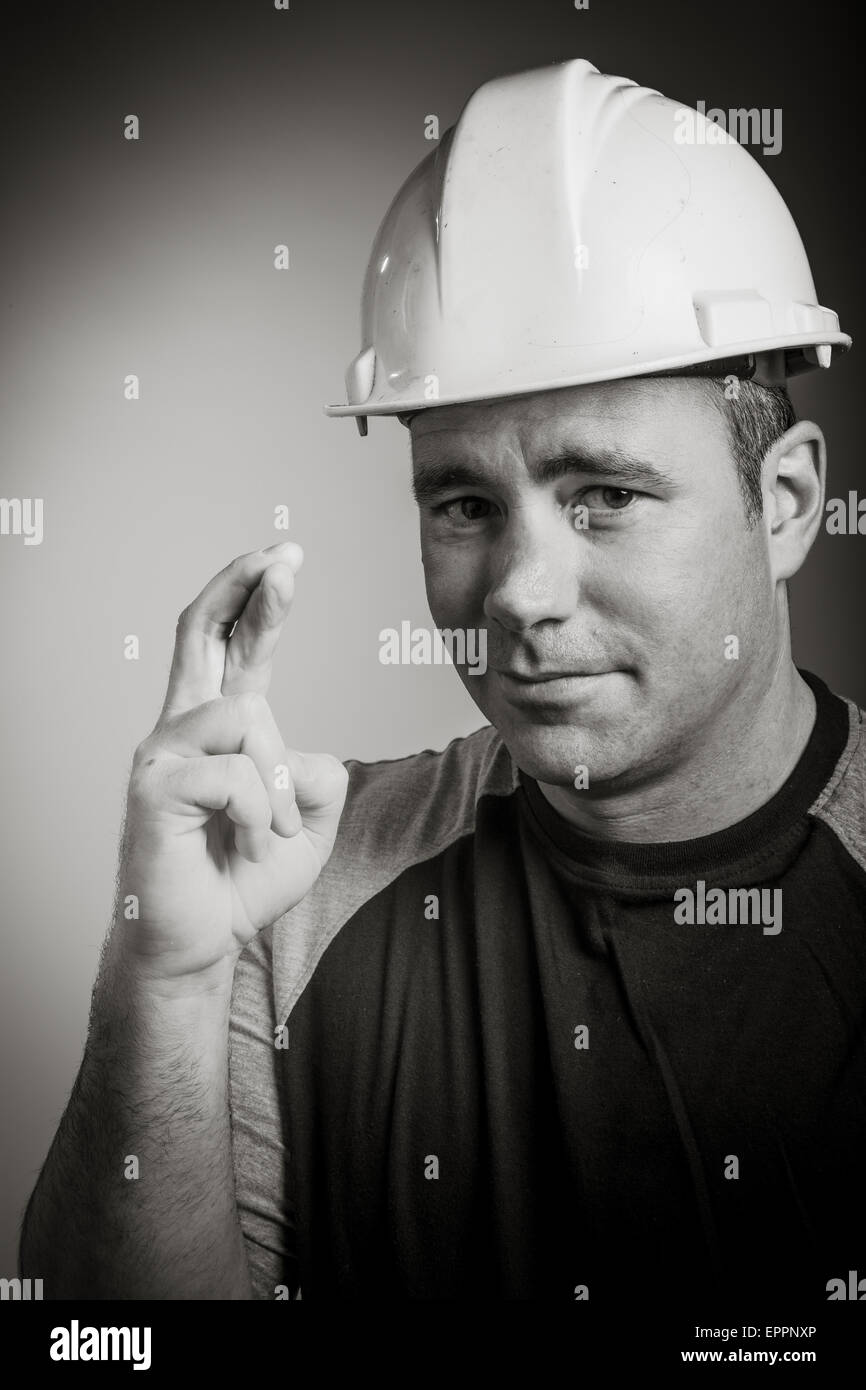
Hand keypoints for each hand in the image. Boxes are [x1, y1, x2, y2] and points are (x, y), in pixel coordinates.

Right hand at [113, 543, 347, 983]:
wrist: (201, 943)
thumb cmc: (245, 880)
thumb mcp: (310, 824)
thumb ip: (320, 776)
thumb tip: (301, 755)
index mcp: (220, 730)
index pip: (232, 645)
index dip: (257, 599)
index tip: (285, 556)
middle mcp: (183, 729)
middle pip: (203, 631)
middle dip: (243, 586)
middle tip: (281, 557)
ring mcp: (161, 754)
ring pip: (245, 717)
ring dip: (280, 781)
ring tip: (271, 834)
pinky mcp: (154, 789)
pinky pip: (235, 775)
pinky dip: (262, 814)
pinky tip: (249, 845)